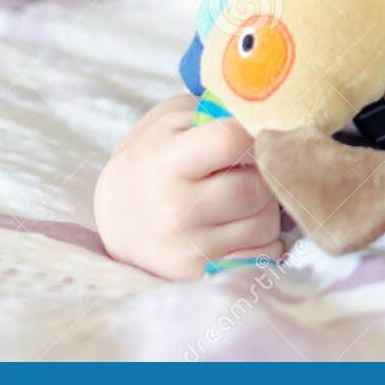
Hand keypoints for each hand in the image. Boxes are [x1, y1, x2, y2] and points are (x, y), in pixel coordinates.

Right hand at [93, 93, 284, 279]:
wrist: (118, 218)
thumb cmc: (155, 158)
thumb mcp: (170, 122)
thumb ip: (213, 110)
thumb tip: (265, 112)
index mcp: (167, 162)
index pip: (231, 141)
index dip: (252, 133)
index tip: (251, 135)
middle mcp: (176, 209)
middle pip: (255, 187)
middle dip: (263, 175)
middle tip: (248, 169)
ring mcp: (189, 247)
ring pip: (265, 223)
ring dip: (266, 208)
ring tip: (241, 197)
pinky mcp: (203, 274)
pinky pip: (264, 254)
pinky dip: (264, 239)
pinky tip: (240, 226)